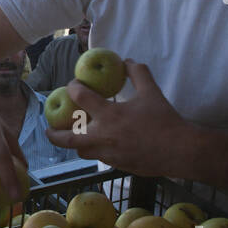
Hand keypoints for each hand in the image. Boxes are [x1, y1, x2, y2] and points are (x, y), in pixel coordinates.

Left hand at [47, 60, 193, 175]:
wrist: (179, 151)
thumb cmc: (165, 120)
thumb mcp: (152, 91)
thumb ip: (137, 73)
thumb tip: (126, 61)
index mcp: (110, 115)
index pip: (80, 97)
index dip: (72, 88)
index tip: (73, 86)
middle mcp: (103, 136)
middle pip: (67, 139)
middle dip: (53, 134)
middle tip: (48, 128)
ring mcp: (108, 154)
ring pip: (81, 151)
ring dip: (74, 143)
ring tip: (73, 136)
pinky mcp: (116, 165)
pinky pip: (98, 157)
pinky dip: (94, 149)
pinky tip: (100, 143)